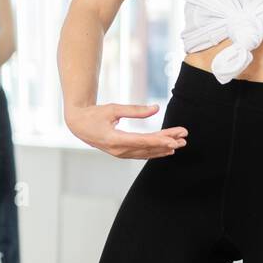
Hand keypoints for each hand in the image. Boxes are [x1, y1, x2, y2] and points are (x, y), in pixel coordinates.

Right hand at [65, 101, 187, 157]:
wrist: (78, 125)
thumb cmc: (94, 114)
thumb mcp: (113, 109)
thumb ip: (135, 110)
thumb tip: (156, 108)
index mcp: (115, 139)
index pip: (142, 142)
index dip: (159, 141)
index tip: (174, 140)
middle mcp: (119, 150)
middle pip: (148, 147)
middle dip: (167, 142)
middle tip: (184, 138)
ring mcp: (120, 153)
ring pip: (147, 152)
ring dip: (164, 148)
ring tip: (181, 143)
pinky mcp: (122, 153)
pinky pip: (142, 154)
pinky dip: (156, 151)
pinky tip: (168, 149)